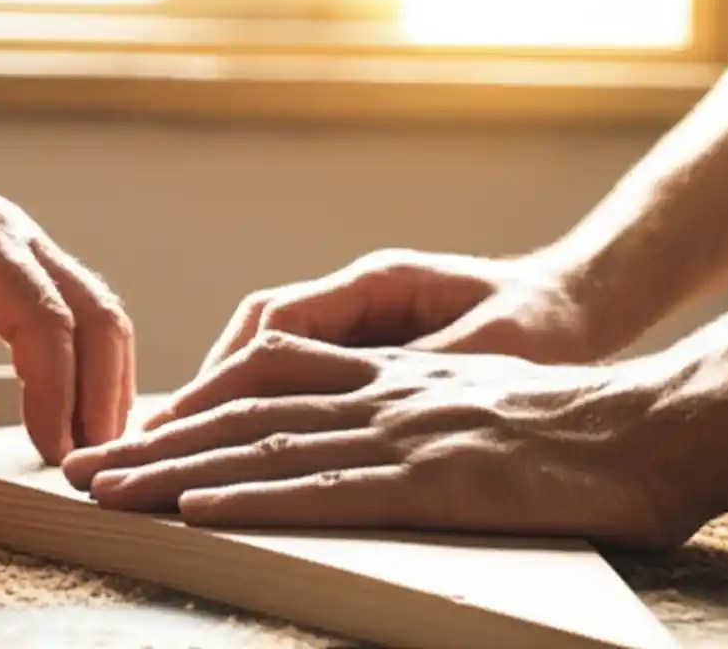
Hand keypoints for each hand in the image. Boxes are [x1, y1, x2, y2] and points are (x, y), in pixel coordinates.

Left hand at [0, 126, 133, 462]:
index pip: (44, 317)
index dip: (56, 390)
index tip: (51, 451)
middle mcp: (17, 235)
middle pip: (96, 315)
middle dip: (100, 395)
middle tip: (88, 464)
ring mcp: (29, 247)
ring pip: (101, 316)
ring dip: (107, 385)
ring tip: (93, 450)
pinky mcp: (26, 266)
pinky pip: (82, 316)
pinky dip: (93, 368)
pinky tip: (80, 415)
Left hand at [63, 332, 699, 548]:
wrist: (655, 424)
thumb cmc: (572, 425)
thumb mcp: (472, 399)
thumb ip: (404, 410)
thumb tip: (346, 441)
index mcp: (386, 377)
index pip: (265, 378)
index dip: (191, 403)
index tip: (132, 431)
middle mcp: (379, 395)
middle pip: (243, 411)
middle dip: (154, 440)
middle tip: (79, 467)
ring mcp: (404, 434)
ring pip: (268, 445)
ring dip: (178, 468)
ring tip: (108, 490)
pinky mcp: (437, 480)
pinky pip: (331, 487)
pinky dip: (259, 496)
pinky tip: (201, 508)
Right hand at [192, 248, 599, 416]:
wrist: (574, 303)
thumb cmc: (540, 320)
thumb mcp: (493, 345)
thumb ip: (427, 367)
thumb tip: (367, 400)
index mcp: (378, 283)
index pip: (280, 320)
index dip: (230, 367)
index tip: (194, 413)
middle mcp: (357, 297)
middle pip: (257, 338)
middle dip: (205, 386)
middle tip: (154, 437)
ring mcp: (360, 320)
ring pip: (269, 356)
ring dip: (223, 398)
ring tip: (174, 444)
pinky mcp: (369, 348)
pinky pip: (301, 372)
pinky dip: (264, 403)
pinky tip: (238, 440)